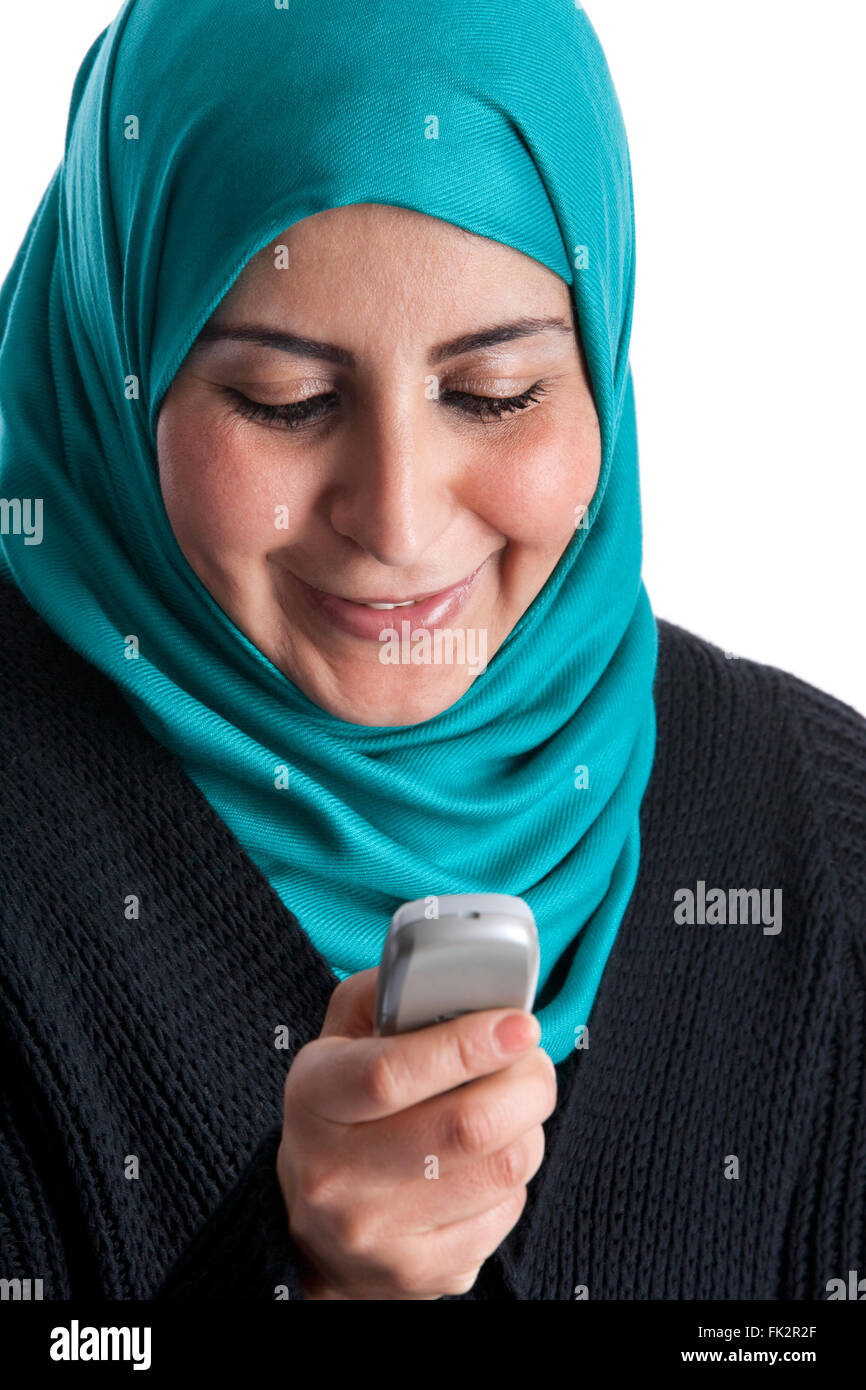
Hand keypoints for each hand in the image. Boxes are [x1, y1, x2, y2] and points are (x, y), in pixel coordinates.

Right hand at [275, 967, 555, 1298]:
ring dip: (528, 1126)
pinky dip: (514, 1177)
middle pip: (465, 1126)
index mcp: (314, 1098)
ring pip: (501, 1168)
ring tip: (513, 1105)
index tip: (518, 1023)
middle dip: (526, 1082)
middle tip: (532, 1058)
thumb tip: (453, 970)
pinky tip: (489, 1160)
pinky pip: (506, 1213)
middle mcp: (336, 1174)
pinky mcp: (422, 1274)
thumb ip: (389, 992)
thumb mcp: (340, 1038)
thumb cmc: (343, 1109)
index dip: (467, 1044)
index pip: (392, 1073)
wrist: (315, 1232)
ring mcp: (378, 1233)